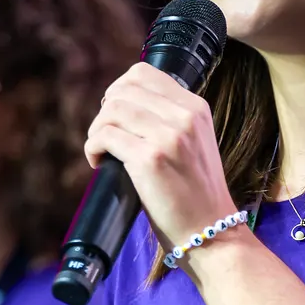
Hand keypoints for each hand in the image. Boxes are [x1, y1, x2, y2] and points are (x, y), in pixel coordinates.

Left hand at [84, 61, 240, 251]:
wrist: (211, 232)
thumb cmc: (196, 194)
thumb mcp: (194, 144)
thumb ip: (169, 120)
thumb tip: (124, 107)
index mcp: (196, 108)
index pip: (144, 73)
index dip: (120, 90)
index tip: (116, 114)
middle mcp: (185, 116)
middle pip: (124, 89)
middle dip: (106, 111)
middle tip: (106, 135)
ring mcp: (169, 136)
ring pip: (112, 109)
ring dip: (97, 129)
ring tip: (102, 150)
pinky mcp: (150, 159)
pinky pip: (105, 136)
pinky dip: (93, 148)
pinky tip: (98, 162)